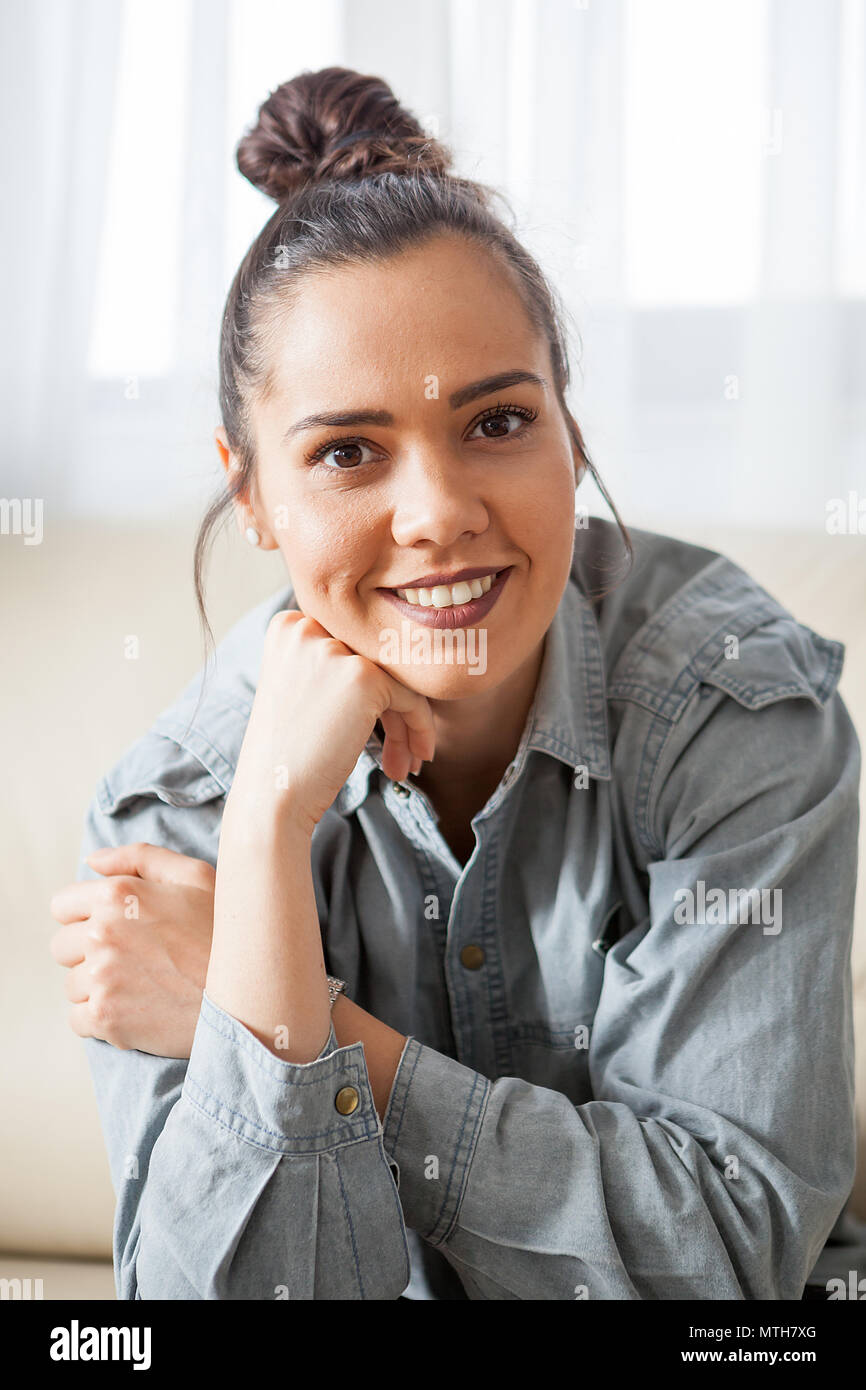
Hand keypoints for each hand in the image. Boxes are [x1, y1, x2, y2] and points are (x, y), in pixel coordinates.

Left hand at [49, 843, 215, 1056]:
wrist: (250, 995)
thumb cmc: (225, 931)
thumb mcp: (195, 876)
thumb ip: (139, 858)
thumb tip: (91, 860)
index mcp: (117, 894)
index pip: (62, 905)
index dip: (87, 916)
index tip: (116, 930)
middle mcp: (102, 933)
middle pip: (62, 947)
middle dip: (89, 953)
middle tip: (132, 960)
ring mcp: (101, 978)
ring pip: (72, 985)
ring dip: (97, 987)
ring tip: (140, 987)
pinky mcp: (106, 1018)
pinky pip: (77, 1020)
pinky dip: (101, 1020)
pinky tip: (136, 1010)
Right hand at [229, 609, 436, 834]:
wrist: (272, 795)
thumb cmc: (287, 754)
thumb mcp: (299, 690)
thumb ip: (332, 665)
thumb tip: (391, 662)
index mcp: (288, 626)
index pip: (351, 647)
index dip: (369, 688)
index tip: (375, 727)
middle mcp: (308, 627)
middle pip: (374, 662)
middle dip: (391, 709)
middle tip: (399, 752)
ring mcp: (335, 650)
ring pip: (396, 679)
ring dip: (406, 724)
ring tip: (407, 762)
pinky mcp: (363, 677)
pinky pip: (411, 698)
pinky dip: (419, 728)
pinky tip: (415, 758)